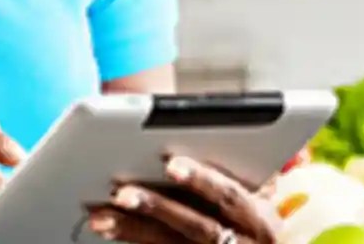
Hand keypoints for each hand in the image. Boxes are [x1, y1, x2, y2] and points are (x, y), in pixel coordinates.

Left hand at [86, 155, 281, 243]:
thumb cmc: (248, 208)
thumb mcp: (259, 189)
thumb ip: (246, 163)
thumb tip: (239, 131)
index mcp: (262, 218)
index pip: (230, 196)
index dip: (202, 179)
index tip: (171, 163)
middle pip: (197, 226)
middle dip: (159, 207)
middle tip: (123, 190)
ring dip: (133, 228)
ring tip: (101, 213)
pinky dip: (130, 238)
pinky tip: (106, 227)